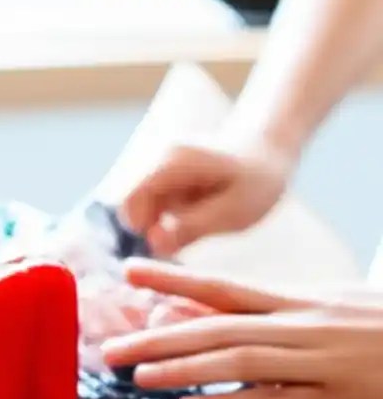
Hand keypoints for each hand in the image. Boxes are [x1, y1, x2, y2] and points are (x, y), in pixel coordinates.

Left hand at [100, 260, 382, 398]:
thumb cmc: (375, 330)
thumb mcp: (321, 309)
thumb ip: (262, 312)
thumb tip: (192, 315)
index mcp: (295, 301)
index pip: (223, 286)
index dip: (173, 279)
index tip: (127, 272)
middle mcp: (299, 325)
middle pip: (217, 325)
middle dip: (159, 336)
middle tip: (107, 349)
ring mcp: (314, 361)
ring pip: (238, 359)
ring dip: (183, 368)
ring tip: (137, 375)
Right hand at [120, 137, 296, 256]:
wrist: (268, 154)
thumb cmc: (257, 182)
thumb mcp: (233, 212)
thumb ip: (191, 228)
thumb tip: (153, 244)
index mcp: (173, 161)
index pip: (130, 200)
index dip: (141, 229)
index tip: (171, 243)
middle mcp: (158, 157)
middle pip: (132, 205)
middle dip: (155, 226)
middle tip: (194, 233)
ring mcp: (157, 164)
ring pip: (142, 208)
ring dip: (164, 223)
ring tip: (202, 217)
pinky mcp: (160, 175)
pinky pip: (152, 206)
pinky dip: (170, 217)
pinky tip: (198, 211)